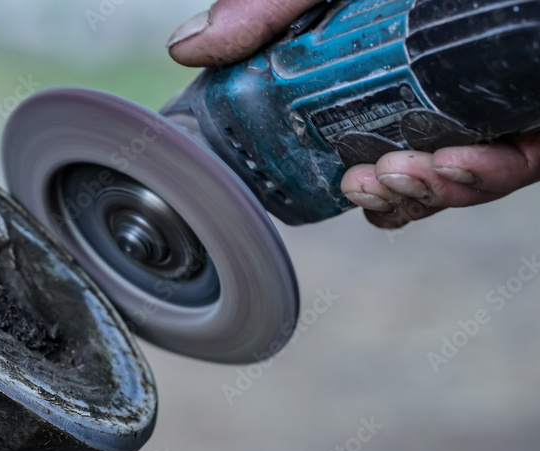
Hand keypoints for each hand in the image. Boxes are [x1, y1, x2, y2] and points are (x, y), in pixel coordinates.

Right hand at [167, 0, 539, 228]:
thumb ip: (265, 7)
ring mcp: (492, 106)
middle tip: (367, 183)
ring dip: (426, 193)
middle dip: (386, 195)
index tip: (337, 183)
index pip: (359, 136)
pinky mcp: (539, 123)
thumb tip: (183, 48)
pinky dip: (483, 180)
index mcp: (393, 67)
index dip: (347, 178)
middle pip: (406, 172)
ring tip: (406, 170)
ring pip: (455, 182)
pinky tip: (460, 162)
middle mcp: (442, 92)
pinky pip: (514, 170)